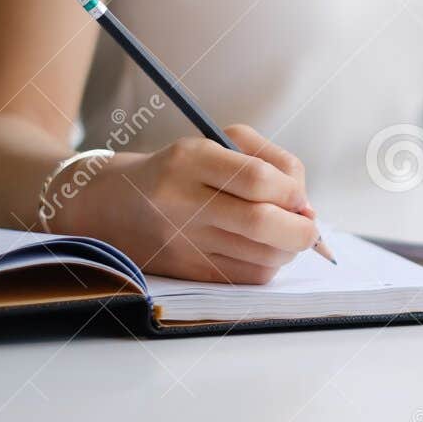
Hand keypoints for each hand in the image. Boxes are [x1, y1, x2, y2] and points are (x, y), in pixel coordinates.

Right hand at [53, 123, 318, 282]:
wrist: (113, 204)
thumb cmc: (182, 169)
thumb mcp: (218, 144)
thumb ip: (270, 162)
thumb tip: (306, 205)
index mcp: (191, 159)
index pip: (258, 179)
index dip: (293, 191)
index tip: (299, 195)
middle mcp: (183, 201)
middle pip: (262, 223)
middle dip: (301, 229)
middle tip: (308, 225)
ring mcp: (183, 242)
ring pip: (260, 257)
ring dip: (288, 249)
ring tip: (284, 234)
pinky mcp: (187, 272)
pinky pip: (246, 277)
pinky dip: (268, 265)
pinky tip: (263, 250)